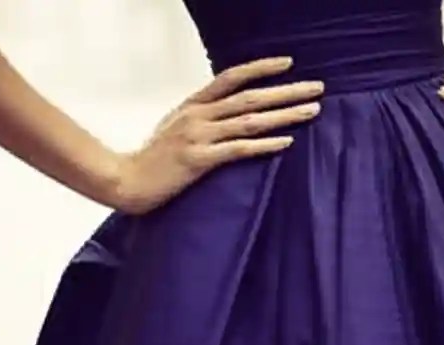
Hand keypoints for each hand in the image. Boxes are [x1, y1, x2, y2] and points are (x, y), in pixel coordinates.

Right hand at [108, 56, 324, 213]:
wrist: (126, 181)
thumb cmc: (151, 158)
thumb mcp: (174, 127)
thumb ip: (200, 117)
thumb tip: (226, 111)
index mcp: (193, 105)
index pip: (231, 78)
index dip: (260, 68)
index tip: (288, 64)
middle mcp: (198, 116)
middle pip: (250, 97)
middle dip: (287, 91)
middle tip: (317, 87)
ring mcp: (198, 137)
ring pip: (250, 121)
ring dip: (284, 115)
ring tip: (312, 111)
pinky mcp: (199, 161)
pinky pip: (239, 150)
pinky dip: (264, 145)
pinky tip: (286, 141)